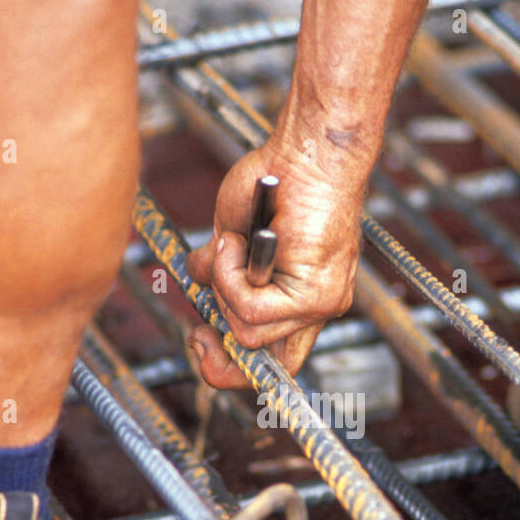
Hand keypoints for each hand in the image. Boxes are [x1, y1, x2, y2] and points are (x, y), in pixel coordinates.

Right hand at [185, 141, 365, 390]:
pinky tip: (239, 242)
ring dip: (223, 288)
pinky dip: (230, 276)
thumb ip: (224, 273)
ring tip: (235, 243)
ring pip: (247, 334)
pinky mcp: (317, 297)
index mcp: (299, 302)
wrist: (306, 153)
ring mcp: (320, 307)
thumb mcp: (236, 237)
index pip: (270, 361)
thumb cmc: (274, 184)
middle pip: (260, 362)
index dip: (229, 366)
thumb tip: (201, 288)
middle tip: (199, 329)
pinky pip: (250, 311)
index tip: (200, 339)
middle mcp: (315, 311)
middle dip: (218, 349)